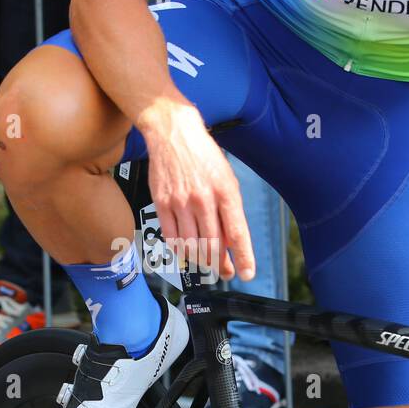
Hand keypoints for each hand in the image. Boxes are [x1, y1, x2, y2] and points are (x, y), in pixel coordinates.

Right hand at [139, 100, 253, 281]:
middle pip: (213, 245)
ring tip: (207, 262)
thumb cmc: (204, 156)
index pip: (237, 233)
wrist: (174, 133)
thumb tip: (230, 242)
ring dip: (201, 260)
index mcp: (225, 191)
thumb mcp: (227, 179)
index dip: (243, 257)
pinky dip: (181, 250)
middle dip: (221, 264)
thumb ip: (229, 210)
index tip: (247, 273)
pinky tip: (187, 250)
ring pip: (192, 246)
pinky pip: (171, 237)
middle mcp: (203, 198)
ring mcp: (180, 202)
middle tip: (225, 271)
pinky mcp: (162, 203)